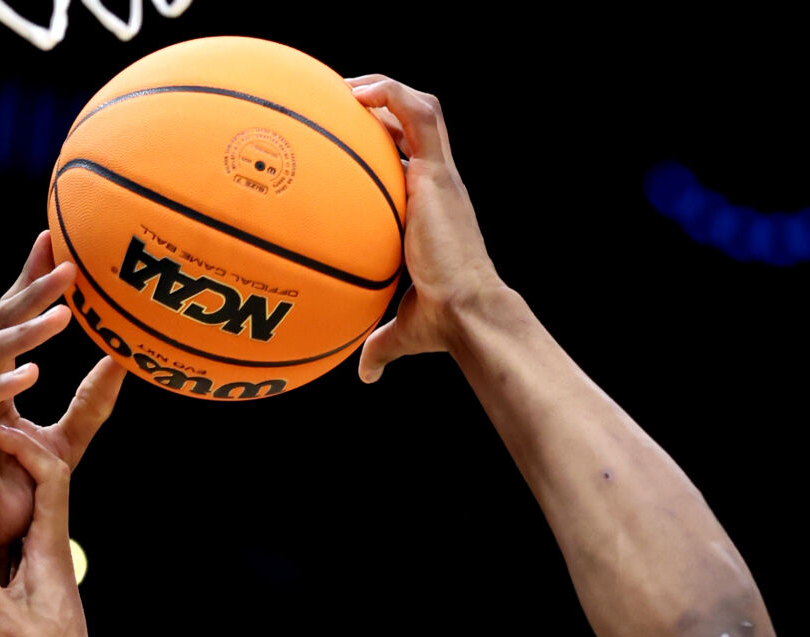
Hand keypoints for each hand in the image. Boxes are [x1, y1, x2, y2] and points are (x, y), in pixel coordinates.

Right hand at [0, 232, 124, 564]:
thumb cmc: (11, 497)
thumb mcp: (62, 447)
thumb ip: (87, 407)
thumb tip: (120, 364)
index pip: (13, 320)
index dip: (32, 282)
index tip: (57, 244)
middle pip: (0, 324)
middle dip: (32, 293)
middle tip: (69, 268)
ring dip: (25, 332)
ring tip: (61, 316)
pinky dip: (1, 385)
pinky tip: (30, 373)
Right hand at [0, 423, 99, 636]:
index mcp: (50, 553)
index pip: (51, 479)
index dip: (25, 447)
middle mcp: (57, 553)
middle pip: (50, 483)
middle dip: (22, 449)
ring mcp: (53, 568)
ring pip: (42, 506)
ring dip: (19, 475)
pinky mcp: (46, 584)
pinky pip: (33, 529)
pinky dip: (16, 507)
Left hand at [347, 76, 503, 380]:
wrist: (467, 312)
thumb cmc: (442, 322)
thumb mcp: (403, 328)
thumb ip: (381, 344)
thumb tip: (365, 373)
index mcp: (433, 213)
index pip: (411, 167)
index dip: (386, 150)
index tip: (354, 145)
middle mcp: (439, 187)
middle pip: (417, 128)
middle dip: (382, 108)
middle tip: (342, 105)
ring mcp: (441, 176)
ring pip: (421, 110)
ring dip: (386, 90)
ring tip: (348, 90)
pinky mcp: (438, 172)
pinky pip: (416, 113)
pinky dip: (389, 94)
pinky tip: (356, 93)